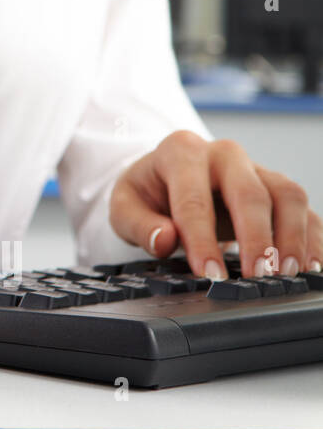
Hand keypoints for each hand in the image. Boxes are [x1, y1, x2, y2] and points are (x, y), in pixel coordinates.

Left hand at [110, 130, 322, 279]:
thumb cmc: (147, 191)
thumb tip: (164, 239)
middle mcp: (224, 154)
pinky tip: (310, 266)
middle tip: (257, 276)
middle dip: (257, 238)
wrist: (165, 176)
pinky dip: (311, 238)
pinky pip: (304, 209)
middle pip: (250, 193)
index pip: (194, 199)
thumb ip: (139, 224)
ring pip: (287, 195)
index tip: (209, 273)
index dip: (202, 240)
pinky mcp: (276, 187)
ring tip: (287, 274)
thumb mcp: (124, 205)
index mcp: (181, 152)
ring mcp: (255, 168)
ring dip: (292, 237)